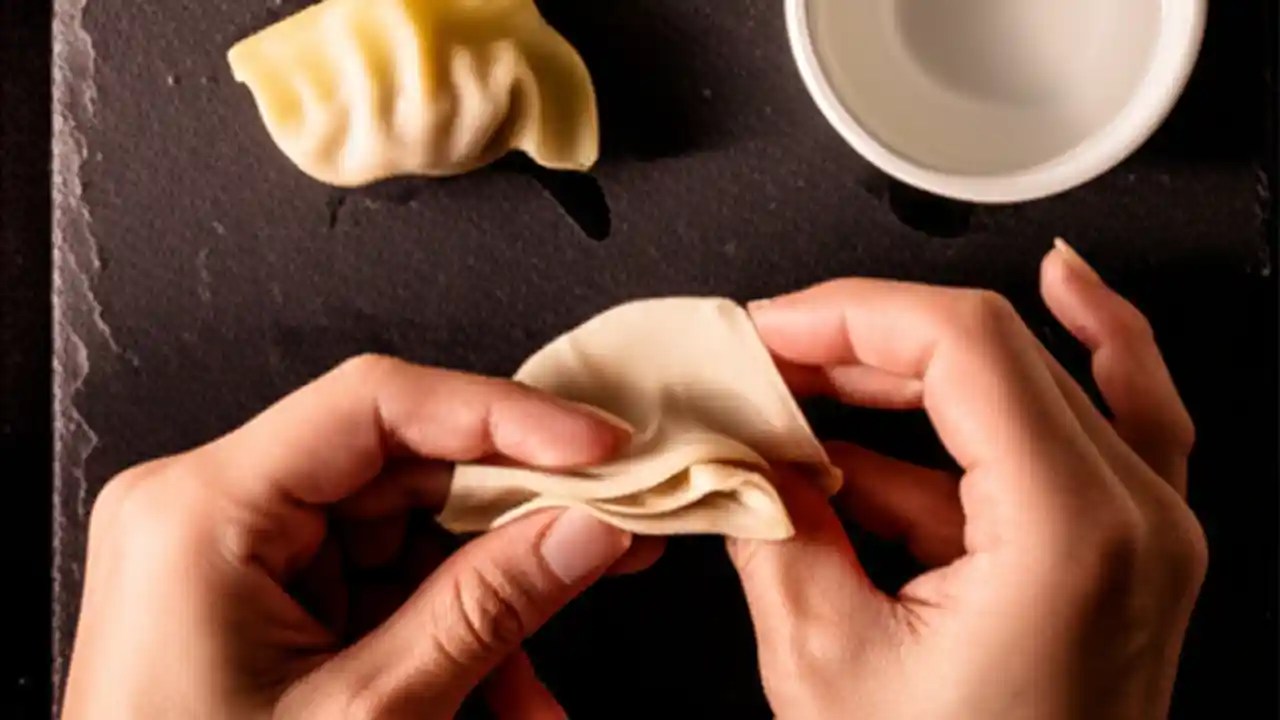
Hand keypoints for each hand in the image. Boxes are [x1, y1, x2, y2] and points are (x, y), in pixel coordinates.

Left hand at [63, 356, 660, 718]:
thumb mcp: (369, 717)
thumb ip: (487, 609)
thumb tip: (586, 529)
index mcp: (204, 511)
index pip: (376, 406)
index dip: (503, 414)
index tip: (597, 445)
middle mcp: (209, 510)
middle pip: (399, 470)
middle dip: (507, 529)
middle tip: (606, 538)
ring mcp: (232, 554)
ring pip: (403, 538)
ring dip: (484, 606)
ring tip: (538, 696)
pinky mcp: (257, 599)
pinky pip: (377, 588)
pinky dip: (442, 637)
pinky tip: (497, 699)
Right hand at [733, 243, 1206, 718]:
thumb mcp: (826, 663)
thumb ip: (776, 530)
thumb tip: (741, 452)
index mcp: (1069, 533)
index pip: (962, 343)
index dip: (847, 314)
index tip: (770, 329)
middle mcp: (1136, 519)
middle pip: (997, 348)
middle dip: (864, 339)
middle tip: (772, 358)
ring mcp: (1150, 532)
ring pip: (1044, 374)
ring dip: (923, 366)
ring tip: (821, 379)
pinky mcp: (1133, 549)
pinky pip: (1131, 411)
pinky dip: (1094, 343)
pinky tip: (1065, 286)